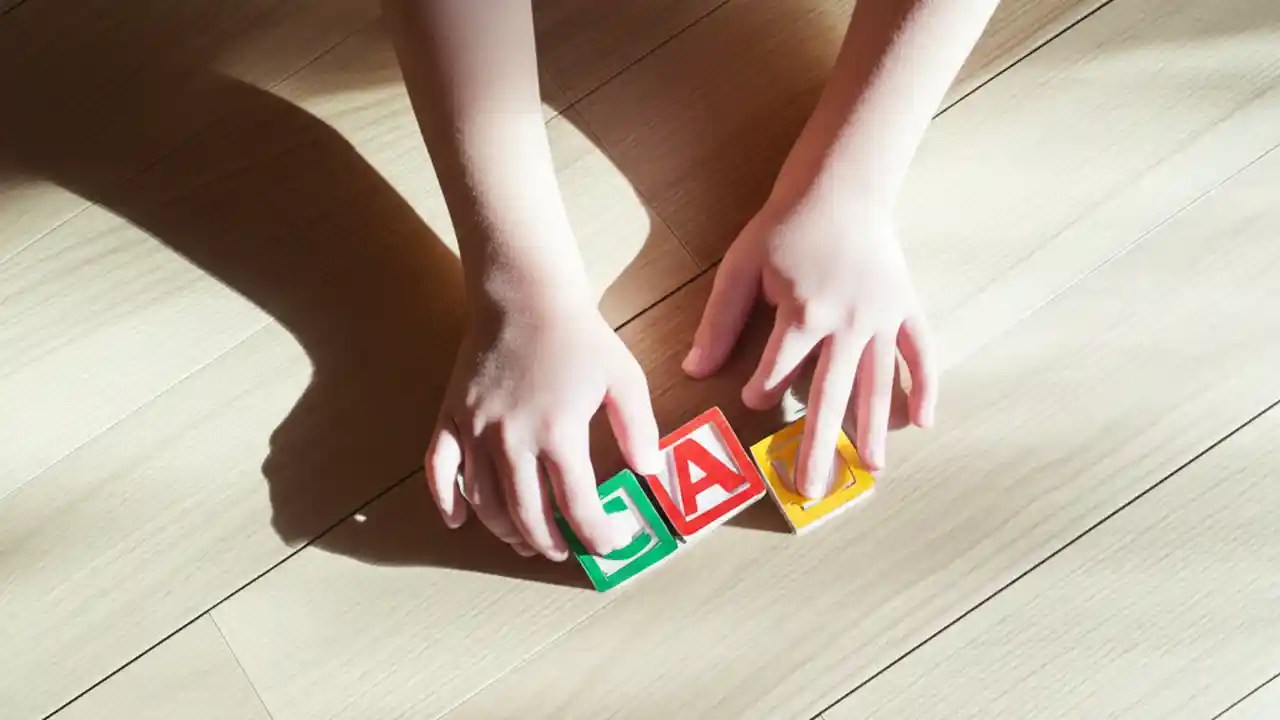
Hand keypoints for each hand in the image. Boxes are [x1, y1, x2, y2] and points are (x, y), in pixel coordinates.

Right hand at [427, 288, 660, 560]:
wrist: (524, 294)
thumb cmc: (578, 336)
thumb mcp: (625, 379)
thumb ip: (641, 430)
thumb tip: (650, 474)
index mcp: (559, 433)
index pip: (579, 507)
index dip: (598, 536)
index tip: (612, 543)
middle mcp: (512, 440)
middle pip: (529, 517)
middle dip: (552, 543)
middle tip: (567, 550)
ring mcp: (476, 430)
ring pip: (486, 503)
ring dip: (508, 531)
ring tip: (528, 540)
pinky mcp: (451, 417)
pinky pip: (439, 471)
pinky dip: (446, 502)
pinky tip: (459, 520)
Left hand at [683, 194, 936, 498]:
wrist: (840, 186)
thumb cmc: (784, 227)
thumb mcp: (740, 268)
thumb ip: (719, 322)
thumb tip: (694, 370)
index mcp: (803, 316)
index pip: (777, 373)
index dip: (761, 391)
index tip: (753, 400)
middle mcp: (847, 325)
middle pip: (831, 397)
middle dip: (820, 447)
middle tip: (812, 489)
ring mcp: (882, 319)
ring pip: (878, 384)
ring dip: (874, 429)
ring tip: (872, 468)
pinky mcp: (905, 308)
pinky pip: (920, 353)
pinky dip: (924, 386)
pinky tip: (923, 421)